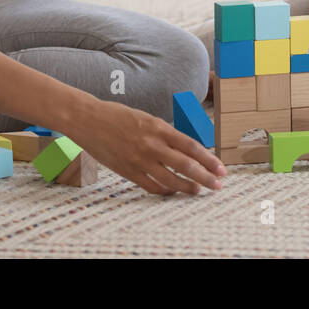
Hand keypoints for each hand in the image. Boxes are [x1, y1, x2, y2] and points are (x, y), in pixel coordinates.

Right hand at [65, 97, 225, 195]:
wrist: (88, 120)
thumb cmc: (117, 116)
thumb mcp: (146, 118)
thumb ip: (165, 134)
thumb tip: (186, 149)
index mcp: (158, 128)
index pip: (192, 147)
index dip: (209, 160)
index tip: (221, 168)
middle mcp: (152, 145)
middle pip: (186, 166)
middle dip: (206, 177)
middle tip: (218, 185)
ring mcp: (139, 160)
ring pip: (171, 180)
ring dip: (187, 187)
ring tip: (198, 191)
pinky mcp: (128, 172)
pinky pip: (151, 186)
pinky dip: (165, 191)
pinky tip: (172, 192)